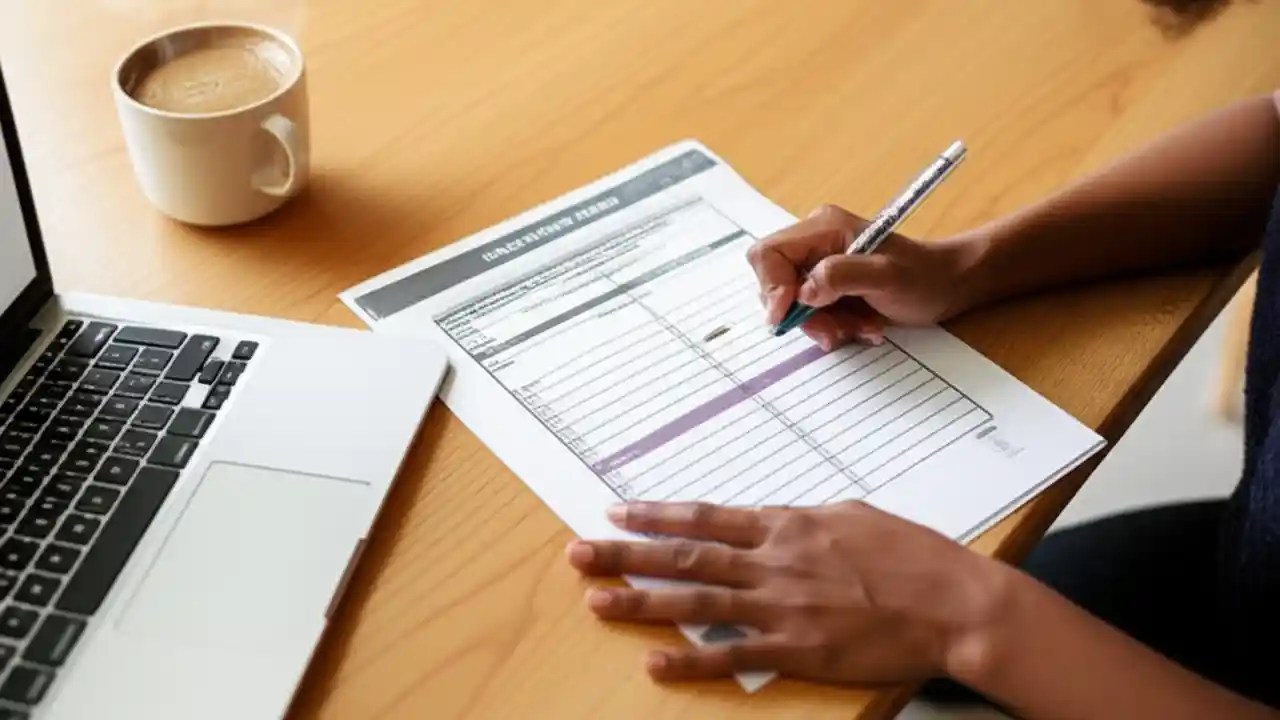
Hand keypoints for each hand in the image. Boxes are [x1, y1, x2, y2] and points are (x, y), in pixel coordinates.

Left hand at [566, 500, 1005, 682]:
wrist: (952, 601)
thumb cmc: (911, 555)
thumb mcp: (852, 515)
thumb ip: (804, 520)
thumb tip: (775, 519)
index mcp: (786, 526)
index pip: (705, 519)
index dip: (656, 516)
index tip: (617, 512)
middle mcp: (774, 562)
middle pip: (685, 557)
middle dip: (627, 554)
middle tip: (579, 552)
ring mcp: (782, 607)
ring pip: (697, 604)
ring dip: (642, 602)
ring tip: (597, 600)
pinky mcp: (798, 650)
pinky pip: (734, 656)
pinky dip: (692, 661)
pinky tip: (655, 664)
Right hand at [747, 205, 981, 349]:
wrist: (949, 285)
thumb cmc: (924, 277)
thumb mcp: (887, 277)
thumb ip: (842, 276)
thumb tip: (803, 291)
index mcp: (823, 228)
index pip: (769, 253)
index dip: (770, 286)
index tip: (787, 316)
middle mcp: (815, 243)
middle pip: (777, 282)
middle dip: (803, 313)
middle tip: (834, 331)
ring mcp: (819, 264)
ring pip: (794, 304)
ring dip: (824, 324)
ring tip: (861, 328)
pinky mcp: (828, 286)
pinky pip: (812, 313)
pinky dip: (833, 326)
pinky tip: (861, 326)